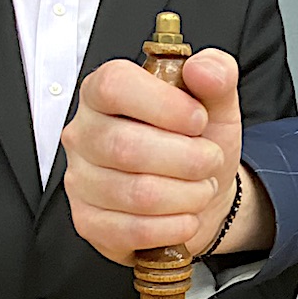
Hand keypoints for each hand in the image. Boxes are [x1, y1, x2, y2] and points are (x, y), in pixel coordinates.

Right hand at [62, 49, 242, 264]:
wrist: (202, 192)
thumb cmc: (198, 141)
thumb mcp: (215, 102)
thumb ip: (216, 74)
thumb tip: (203, 69)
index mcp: (105, 91)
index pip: (115, 86)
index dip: (164, 105)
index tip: (198, 120)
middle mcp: (84, 133)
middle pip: (126, 147)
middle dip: (188, 159)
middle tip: (210, 160)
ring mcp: (81, 180)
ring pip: (136, 193)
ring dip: (187, 194)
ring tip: (201, 187)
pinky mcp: (88, 222)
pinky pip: (133, 229)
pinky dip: (174, 226)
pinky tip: (186, 215)